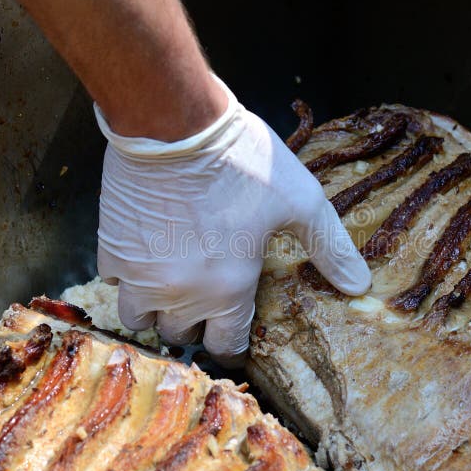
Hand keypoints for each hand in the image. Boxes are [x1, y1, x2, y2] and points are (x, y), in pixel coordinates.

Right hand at [96, 77, 370, 367]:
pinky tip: (147, 254)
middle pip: (182, 336)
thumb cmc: (242, 162)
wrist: (174, 124)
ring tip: (173, 284)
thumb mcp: (301, 201)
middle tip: (207, 295)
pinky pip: (115, 285)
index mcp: (227, 291)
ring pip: (141, 319)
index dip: (233, 341)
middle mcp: (180, 295)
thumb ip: (330, 248)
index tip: (235, 327)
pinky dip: (129, 278)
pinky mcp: (111, 252)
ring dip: (158, 309)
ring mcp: (140, 277)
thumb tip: (360, 285)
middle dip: (196, 323)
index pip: (225, 347)